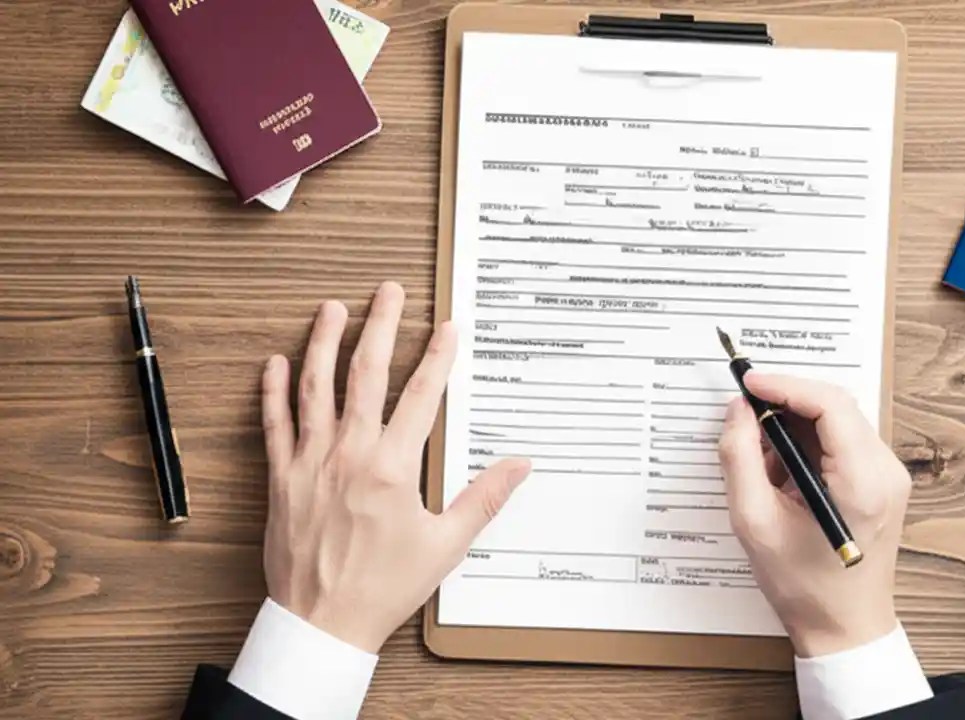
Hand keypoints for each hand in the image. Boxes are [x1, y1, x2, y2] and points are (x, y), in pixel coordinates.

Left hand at [258, 281, 530, 652]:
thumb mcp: (446, 545)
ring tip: (332, 309)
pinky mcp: (281, 479)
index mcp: (392, 469)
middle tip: (388, 292)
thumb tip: (519, 467)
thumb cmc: (383, 588)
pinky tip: (277, 362)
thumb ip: (484, 499)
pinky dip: (273, 391)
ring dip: (323, 343)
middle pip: (366, 375)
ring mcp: (310, 463)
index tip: (447, 327)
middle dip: (381, 326)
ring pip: (315, 388)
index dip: (437, 356)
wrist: (323, 623)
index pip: (421, 396)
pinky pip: (274, 424)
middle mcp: (349, 456)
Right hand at [718, 373, 910, 657]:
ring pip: (838, 421)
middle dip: (786, 402)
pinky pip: (843, 441)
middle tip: (745, 415)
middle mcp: (885, 472)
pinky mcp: (882, 482)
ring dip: (795, 425)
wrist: (845, 627)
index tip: (747, 383)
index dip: (784, 385)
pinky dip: (809, 443)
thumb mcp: (755, 522)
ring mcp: (888, 476)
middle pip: (835, 406)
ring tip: (761, 457)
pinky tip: (782, 471)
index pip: (829, 404)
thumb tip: (737, 412)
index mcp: (862, 482)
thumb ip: (740, 458)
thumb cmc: (804, 586)